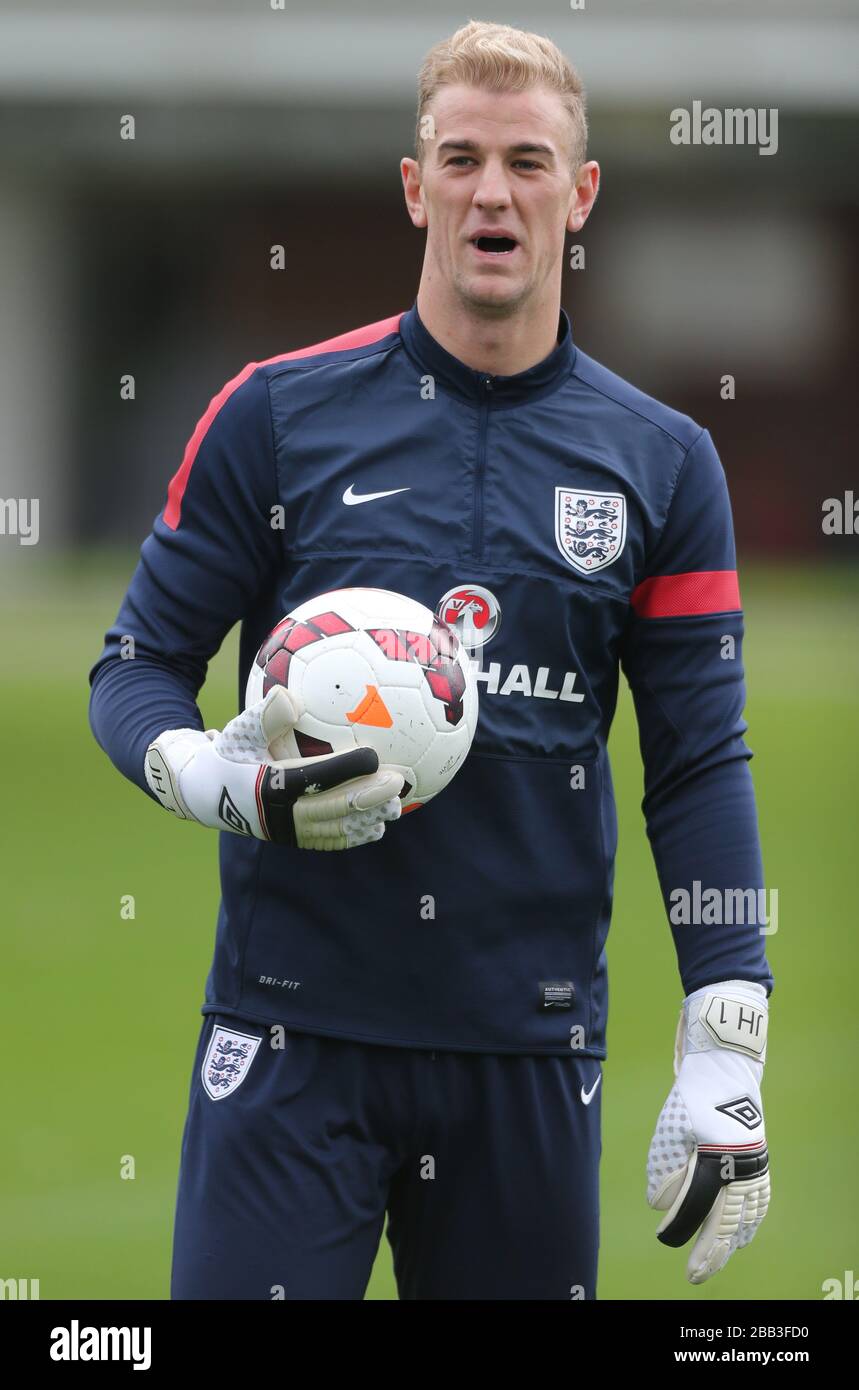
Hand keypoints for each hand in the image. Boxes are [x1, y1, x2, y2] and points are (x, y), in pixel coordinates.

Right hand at [144, 686, 403, 849]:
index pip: (313, 777)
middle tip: (396, 783)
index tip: (373, 754)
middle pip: (330, 808)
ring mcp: (287, 831)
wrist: (205, 792)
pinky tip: (377, 823)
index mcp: (268, 785)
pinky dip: (353, 834)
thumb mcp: (240, 731)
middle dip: (366, 797)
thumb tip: (289, 696)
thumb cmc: (230, 752)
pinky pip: (328, 841)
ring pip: (334, 830)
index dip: (344, 768)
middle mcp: (278, 814)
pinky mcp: (292, 840)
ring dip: (366, 819)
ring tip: (396, 807)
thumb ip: (266, 715)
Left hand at [647, 979, 769, 1283]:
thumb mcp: (671, 1127)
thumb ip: (664, 1166)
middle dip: (708, 1252)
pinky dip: (750, 1223)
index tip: (663, 1237)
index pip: (696, 1207)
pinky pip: (760, 1202)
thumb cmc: (693, 1095)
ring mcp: (754, 1166)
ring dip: (730, 1242)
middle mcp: (739, 1168)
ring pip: (746, 1217)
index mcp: (716, 1159)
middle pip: (725, 1223)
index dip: (679, 1226)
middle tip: (693, 1276)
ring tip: (714, 1261)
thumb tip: (659, 1204)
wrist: (728, 1068)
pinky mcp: (760, 1160)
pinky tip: (741, 1234)